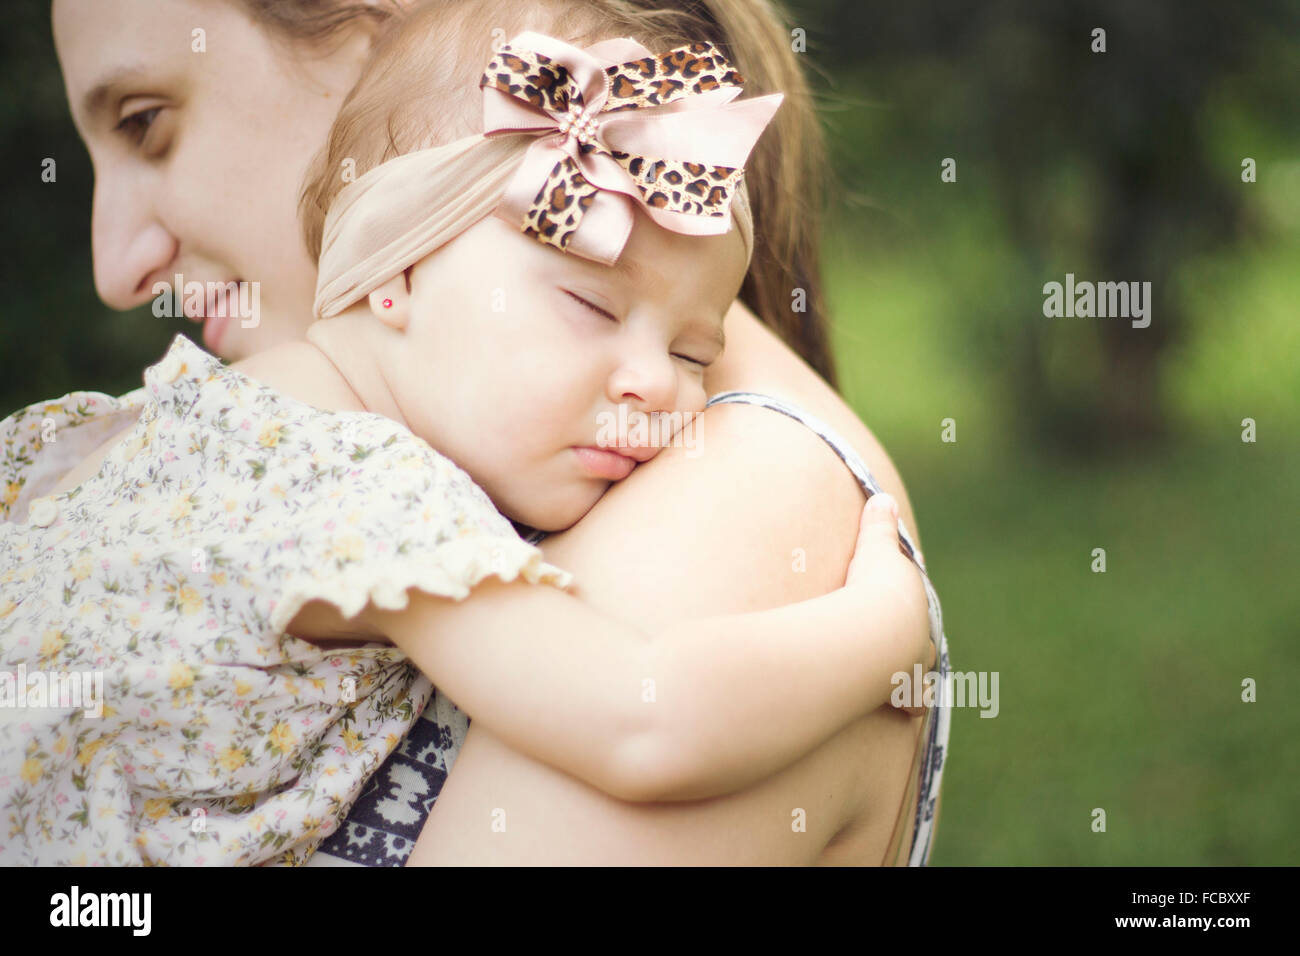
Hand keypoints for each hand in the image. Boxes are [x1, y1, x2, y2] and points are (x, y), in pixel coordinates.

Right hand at [846, 492, 934, 715]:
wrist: (874, 634)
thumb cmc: (873, 588)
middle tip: (908, 646)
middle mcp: (922, 636)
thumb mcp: (874, 549)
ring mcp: (915, 667)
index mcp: (915, 602)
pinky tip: (907, 712)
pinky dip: (910, 707)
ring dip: (918, 677)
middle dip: (918, 643)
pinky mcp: (904, 695)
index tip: (904, 603)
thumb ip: (878, 526)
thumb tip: (884, 497)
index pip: (916, 601)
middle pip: (926, 641)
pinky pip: (912, 705)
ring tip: (910, 684)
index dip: (910, 601)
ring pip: (924, 674)